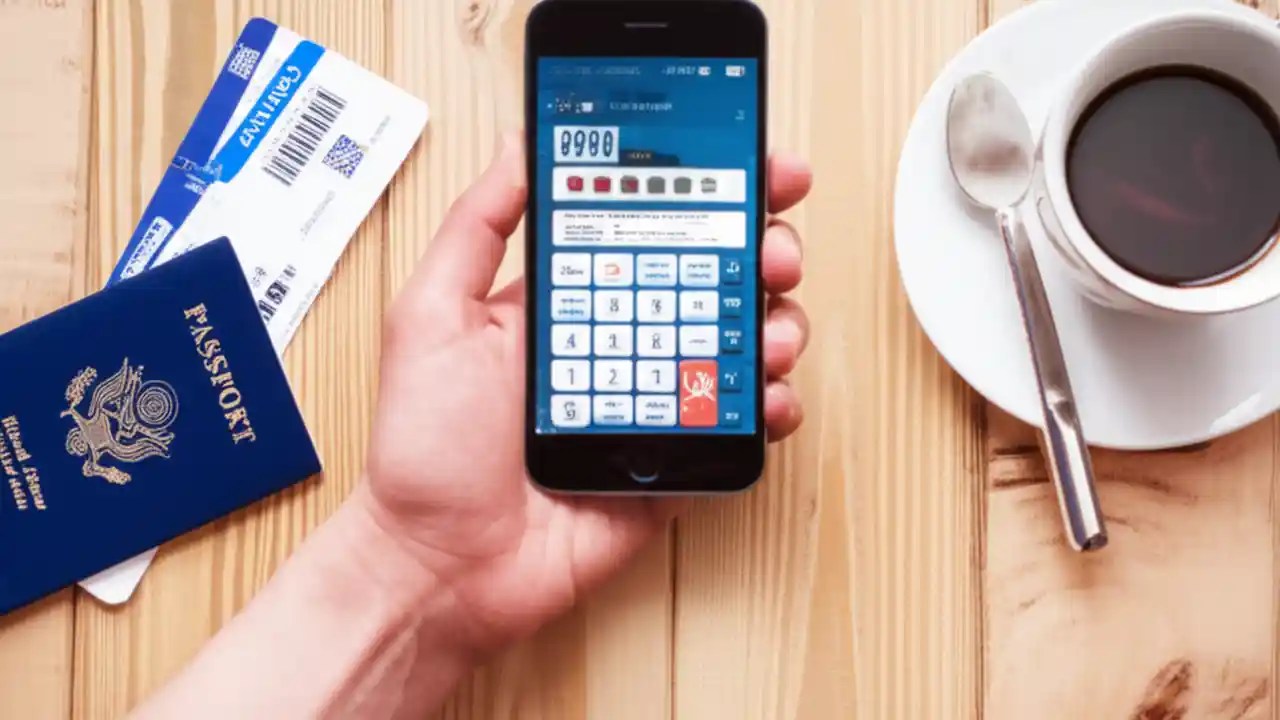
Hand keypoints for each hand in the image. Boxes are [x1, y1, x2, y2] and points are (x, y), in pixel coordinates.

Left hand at [361, 134, 811, 655]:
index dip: (709, 192)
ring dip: (774, 324)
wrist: (441, 565)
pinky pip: (739, 425)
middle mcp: (621, 342)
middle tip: (773, 252)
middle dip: (761, 251)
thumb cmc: (423, 449)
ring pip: (738, 344)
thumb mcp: (430, 315)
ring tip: (768, 330)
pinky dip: (770, 406)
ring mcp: (652, 401)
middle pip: (713, 278)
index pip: (653, 226)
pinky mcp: (675, 461)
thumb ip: (477, 228)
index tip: (753, 167)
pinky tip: (765, 397)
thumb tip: (518, 148)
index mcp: (572, 300)